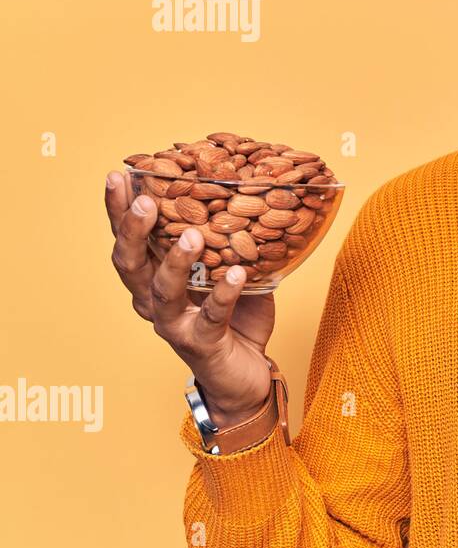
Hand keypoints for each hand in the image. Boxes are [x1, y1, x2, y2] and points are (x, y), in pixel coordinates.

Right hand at [105, 170, 276, 425]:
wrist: (247, 373)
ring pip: (163, 291)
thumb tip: (248, 191)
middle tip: (143, 199)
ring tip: (193, 235)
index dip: (119, 210)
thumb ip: (228, 240)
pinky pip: (210, 316)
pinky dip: (224, 294)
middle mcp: (154, 302)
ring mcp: (174, 325)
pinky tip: (237, 274)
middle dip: (133, 230)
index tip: (119, 174)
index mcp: (154, 279)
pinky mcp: (200, 344)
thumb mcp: (230, 270)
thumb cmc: (235, 318)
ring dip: (175, 261)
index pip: (130, 240)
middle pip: (130, 263)